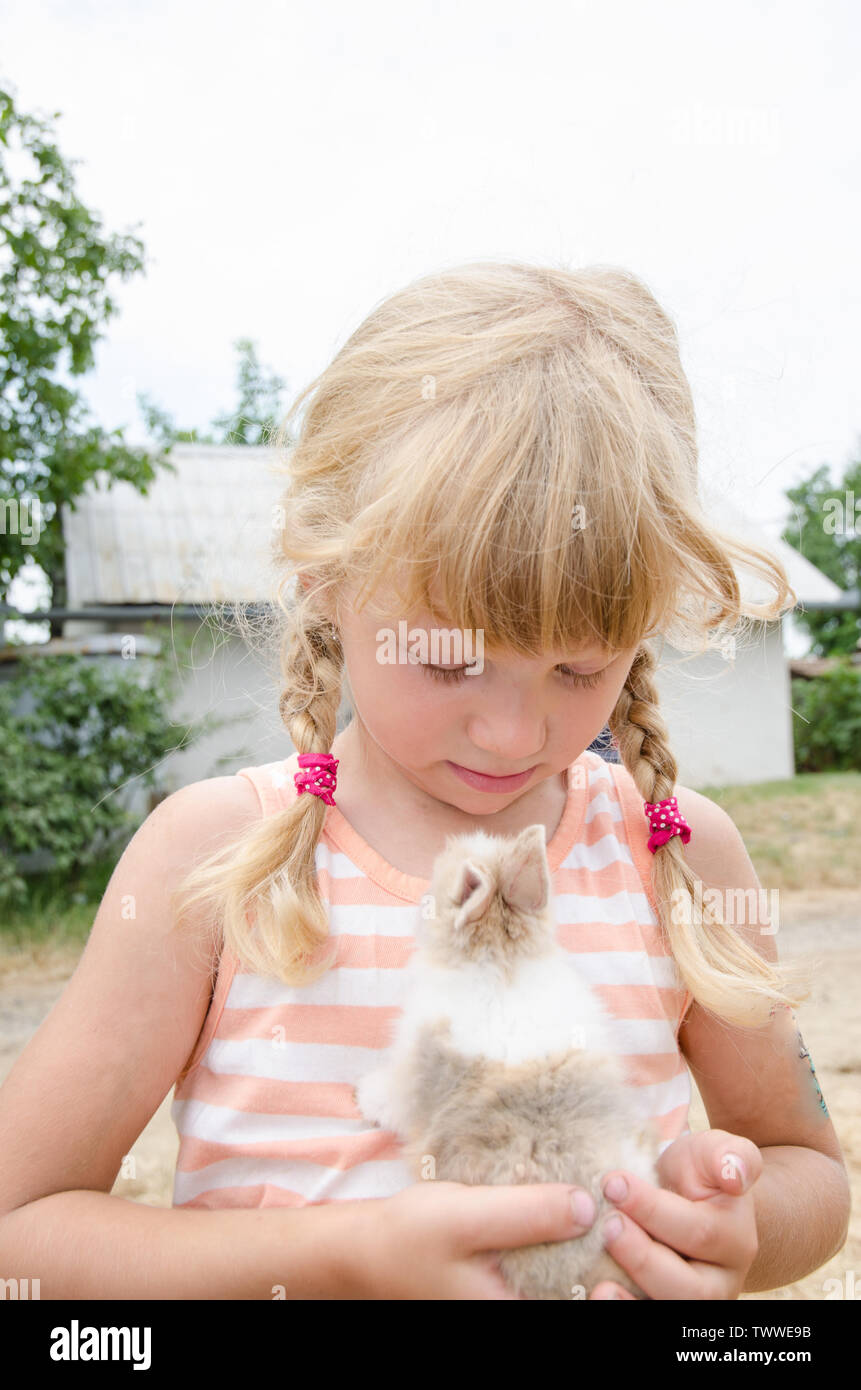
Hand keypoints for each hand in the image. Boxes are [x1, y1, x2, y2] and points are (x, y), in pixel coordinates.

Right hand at [345, 1179, 598, 1298]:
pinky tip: (561, 1206)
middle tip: (609, 1203)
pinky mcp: (514, 1284)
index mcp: (517, 1313)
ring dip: (582, 1242)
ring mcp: (520, 1299)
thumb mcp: (469, 1217)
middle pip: (585, 1287)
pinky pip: (553, 1267)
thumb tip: (590, 1208)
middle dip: (601, 1251)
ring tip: (587, 1199)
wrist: (369, 1249)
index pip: (590, 1298)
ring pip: (570, 1276)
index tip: (618, 1221)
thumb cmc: (412, 1237)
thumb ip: (527, 1214)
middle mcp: (523, 1311)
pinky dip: (561, 1239)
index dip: (611, 1267)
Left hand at [589, 1129, 761, 1298]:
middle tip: (608, 1226)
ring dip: (632, 1299)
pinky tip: (601, 1296)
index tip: (613, 1183)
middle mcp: (721, 1281)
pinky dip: (625, 1309)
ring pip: (671, 1309)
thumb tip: (736, 1176)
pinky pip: (649, 1316)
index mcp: (736, 1239)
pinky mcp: (665, 1306)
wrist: (687, 1201)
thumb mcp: (713, 1152)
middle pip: (688, 1286)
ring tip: (601, 1281)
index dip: (652, 1210)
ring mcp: (695, 1302)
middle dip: (642, 1257)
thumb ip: (730, 1156)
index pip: (698, 1232)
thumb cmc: (697, 1175)